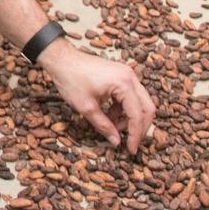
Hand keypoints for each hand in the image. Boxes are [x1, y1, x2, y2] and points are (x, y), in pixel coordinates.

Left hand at [40, 38, 155, 152]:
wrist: (61, 59)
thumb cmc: (71, 79)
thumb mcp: (87, 108)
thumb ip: (104, 126)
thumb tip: (116, 142)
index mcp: (123, 83)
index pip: (137, 115)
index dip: (135, 135)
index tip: (131, 150)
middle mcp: (129, 76)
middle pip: (146, 107)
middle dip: (139, 127)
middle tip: (130, 142)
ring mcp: (126, 73)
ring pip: (140, 102)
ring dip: (130, 118)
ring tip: (113, 127)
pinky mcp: (120, 74)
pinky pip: (130, 95)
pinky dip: (124, 109)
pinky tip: (110, 116)